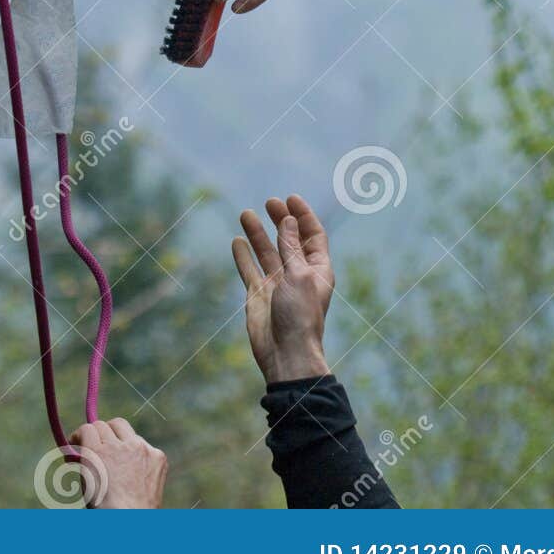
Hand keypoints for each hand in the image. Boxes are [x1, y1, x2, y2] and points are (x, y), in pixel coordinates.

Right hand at [68, 418, 167, 508]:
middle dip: (100, 433)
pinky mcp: (157, 455)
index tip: (79, 441)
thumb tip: (80, 447)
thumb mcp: (86, 483)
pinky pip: (144, 446)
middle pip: (106, 424)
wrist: (134, 524)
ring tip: (118, 458)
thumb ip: (85, 460)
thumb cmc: (105, 510)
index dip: (81, 435)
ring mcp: (141, 448)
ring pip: (126, 430)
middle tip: (99, 445)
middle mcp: (119, 446)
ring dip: (119, 439)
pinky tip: (136, 471)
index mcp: (97, 453)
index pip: (87, 428)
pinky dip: (138, 454)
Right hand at [232, 194, 334, 383]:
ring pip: (266, 252)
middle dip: (280, 220)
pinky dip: (243, 255)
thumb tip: (288, 220)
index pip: (312, 235)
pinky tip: (237, 241)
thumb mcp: (299, 275)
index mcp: (317, 269)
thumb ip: (291, 247)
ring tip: (246, 213)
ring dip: (258, 233)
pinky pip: (249, 269)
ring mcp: (277, 284)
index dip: (303, 216)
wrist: (286, 354)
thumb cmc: (300, 316)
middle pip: (288, 239)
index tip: (290, 199)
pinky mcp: (259, 295)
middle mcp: (297, 273)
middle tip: (269, 202)